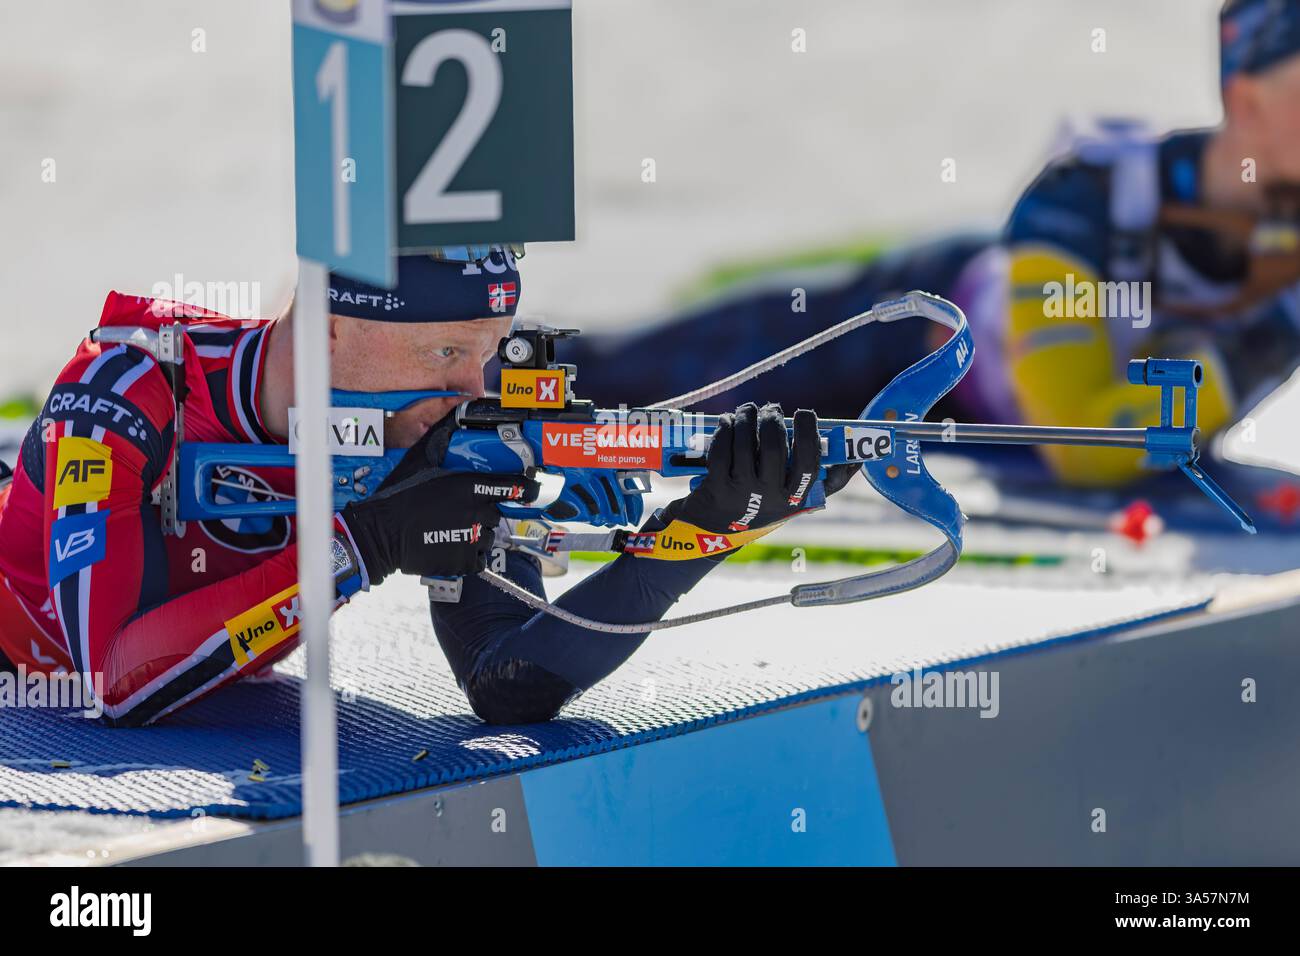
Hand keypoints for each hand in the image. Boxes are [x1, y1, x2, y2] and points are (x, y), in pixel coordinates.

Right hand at [340, 415, 538, 584]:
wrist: (381, 534)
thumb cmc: (400, 494)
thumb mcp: (421, 457)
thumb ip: (443, 434)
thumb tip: (458, 408)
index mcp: (472, 486)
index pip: (515, 488)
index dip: (525, 488)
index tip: (531, 489)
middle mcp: (479, 512)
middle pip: (496, 512)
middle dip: (481, 511)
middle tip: (457, 511)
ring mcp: (475, 538)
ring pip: (488, 536)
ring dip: (475, 533)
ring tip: (449, 530)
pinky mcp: (466, 561)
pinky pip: (479, 558)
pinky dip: (469, 555)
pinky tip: (449, 545)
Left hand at [661, 402, 821, 540]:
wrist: (717, 530)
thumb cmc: (764, 506)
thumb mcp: (797, 500)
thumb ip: (829, 481)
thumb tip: (858, 459)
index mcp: (794, 497)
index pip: (808, 462)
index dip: (807, 433)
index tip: (803, 413)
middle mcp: (769, 497)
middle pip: (774, 448)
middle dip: (772, 418)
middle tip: (770, 409)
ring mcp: (741, 493)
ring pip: (745, 444)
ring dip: (746, 418)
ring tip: (748, 410)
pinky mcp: (715, 488)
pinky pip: (721, 450)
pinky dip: (725, 429)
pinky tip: (728, 421)